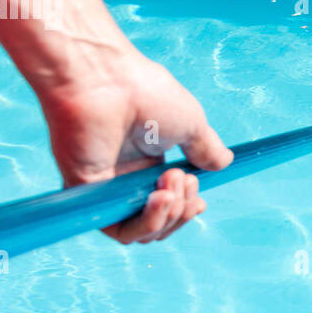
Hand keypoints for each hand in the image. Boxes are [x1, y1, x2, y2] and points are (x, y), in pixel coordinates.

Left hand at [37, 50, 232, 243]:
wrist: (108, 81)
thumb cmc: (145, 93)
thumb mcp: (191, 122)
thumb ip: (205, 148)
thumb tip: (224, 163)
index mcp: (146, 161)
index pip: (169, 202)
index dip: (186, 209)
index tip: (201, 201)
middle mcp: (125, 177)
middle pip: (159, 221)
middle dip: (181, 212)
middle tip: (185, 182)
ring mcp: (105, 187)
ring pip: (141, 230)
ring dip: (166, 218)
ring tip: (171, 189)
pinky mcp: (87, 195)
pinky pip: (117, 230)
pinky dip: (144, 223)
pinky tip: (159, 199)